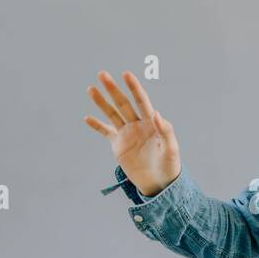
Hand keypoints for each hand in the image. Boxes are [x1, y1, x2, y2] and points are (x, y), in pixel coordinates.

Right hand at [84, 70, 181, 196]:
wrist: (158, 183)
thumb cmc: (169, 165)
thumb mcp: (171, 149)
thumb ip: (165, 131)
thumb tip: (156, 113)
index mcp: (151, 122)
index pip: (141, 101)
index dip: (134, 87)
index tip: (126, 74)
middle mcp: (137, 124)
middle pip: (123, 103)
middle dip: (113, 89)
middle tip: (102, 74)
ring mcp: (127, 133)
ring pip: (112, 114)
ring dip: (101, 102)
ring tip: (90, 89)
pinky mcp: (118, 145)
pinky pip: (105, 132)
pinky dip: (97, 125)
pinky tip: (87, 117)